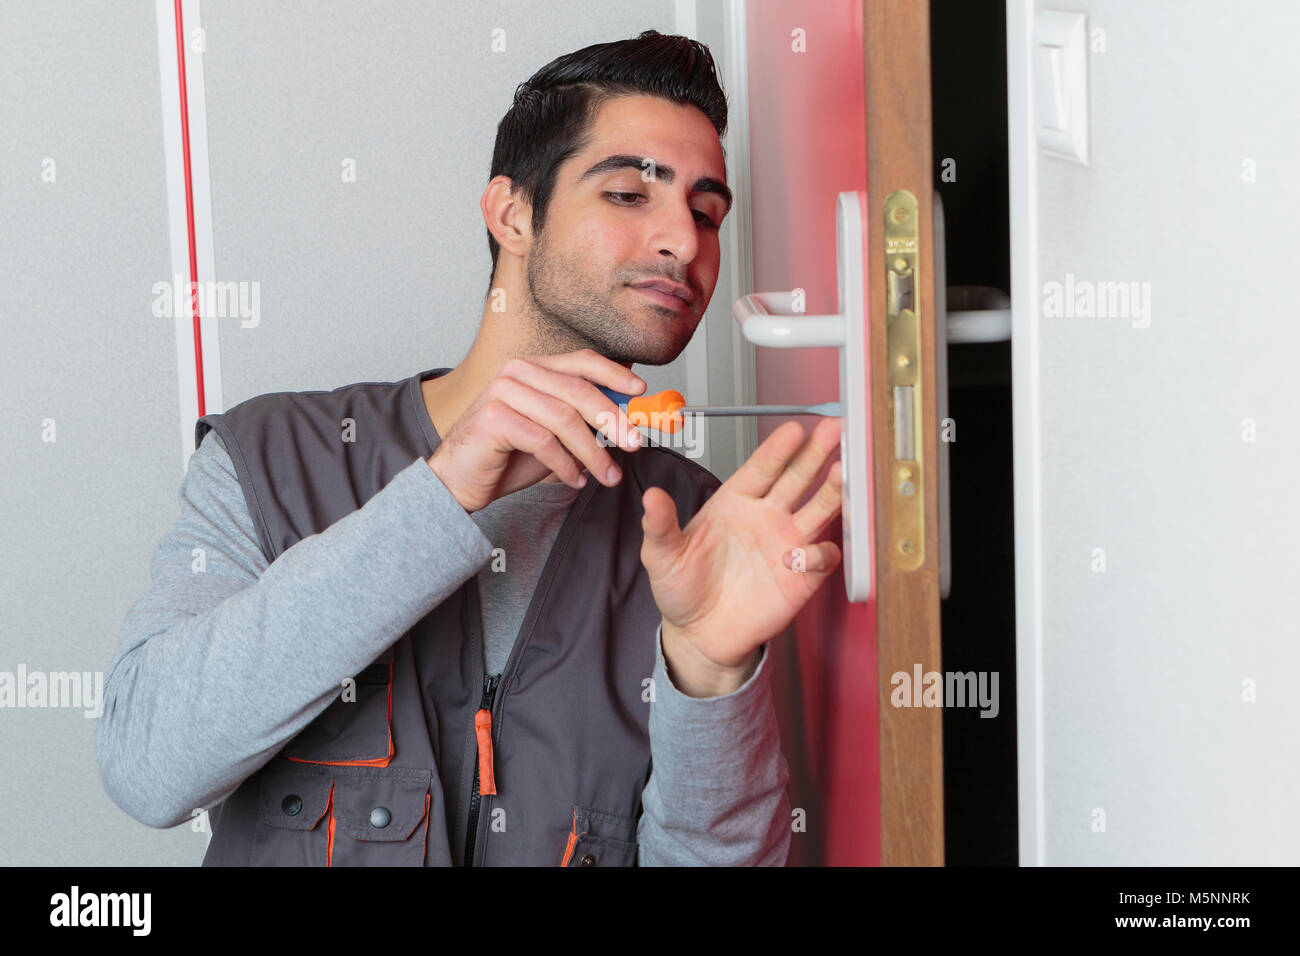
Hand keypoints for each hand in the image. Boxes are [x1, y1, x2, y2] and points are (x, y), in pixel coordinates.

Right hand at [428, 349, 645, 512]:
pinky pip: (543, 441)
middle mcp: (517, 372)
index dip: (615, 375)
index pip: (582, 361)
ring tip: (607, 475)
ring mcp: (502, 392)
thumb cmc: (507, 455)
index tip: (641, 391)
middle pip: (578, 390)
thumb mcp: (554, 433)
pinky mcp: (493, 418)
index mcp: (534, 368)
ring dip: (593, 452)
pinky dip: (565, 464)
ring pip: (564, 418)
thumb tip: (627, 416)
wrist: (459, 480)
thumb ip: (582, 418)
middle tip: (634, 444)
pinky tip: (575, 479)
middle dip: (613, 419)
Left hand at [640, 417, 843, 695]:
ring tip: (845, 472)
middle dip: (817, 453)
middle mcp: (767, 515)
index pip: (762, 468)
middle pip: (798, 478)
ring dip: (834, 491)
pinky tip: (804, 554)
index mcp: (735, 501)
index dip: (778, 449)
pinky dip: (820, 552)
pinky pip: (822, 556)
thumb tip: (650, 495)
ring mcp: (788, 543)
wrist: (699, 635)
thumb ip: (661, 525)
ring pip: (819, 509)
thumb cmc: (682, 589)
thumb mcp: (662, 556)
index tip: (795, 429)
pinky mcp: (803, 576)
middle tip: (835, 430)